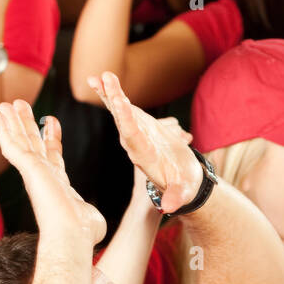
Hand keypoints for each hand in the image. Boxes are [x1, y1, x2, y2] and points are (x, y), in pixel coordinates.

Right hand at [0, 100, 105, 244]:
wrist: (72, 235)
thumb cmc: (84, 233)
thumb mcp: (92, 218)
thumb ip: (90, 215)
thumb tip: (93, 222)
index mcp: (58, 184)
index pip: (52, 156)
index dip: (51, 137)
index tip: (52, 121)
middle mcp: (44, 177)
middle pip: (32, 144)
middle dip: (27, 124)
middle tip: (22, 105)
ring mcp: (35, 172)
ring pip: (20, 141)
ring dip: (13, 122)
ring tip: (8, 103)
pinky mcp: (29, 168)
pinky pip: (12, 146)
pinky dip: (4, 131)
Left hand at [88, 71, 203, 213]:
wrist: (182, 180)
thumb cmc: (185, 185)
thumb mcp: (182, 191)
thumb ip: (176, 196)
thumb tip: (170, 207)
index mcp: (144, 156)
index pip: (133, 135)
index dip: (126, 119)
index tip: (118, 101)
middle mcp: (135, 144)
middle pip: (122, 120)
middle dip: (113, 100)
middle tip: (104, 80)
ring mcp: (135, 133)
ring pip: (119, 112)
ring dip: (109, 93)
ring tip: (99, 76)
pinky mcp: (138, 126)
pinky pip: (123, 108)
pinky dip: (113, 94)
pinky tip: (102, 79)